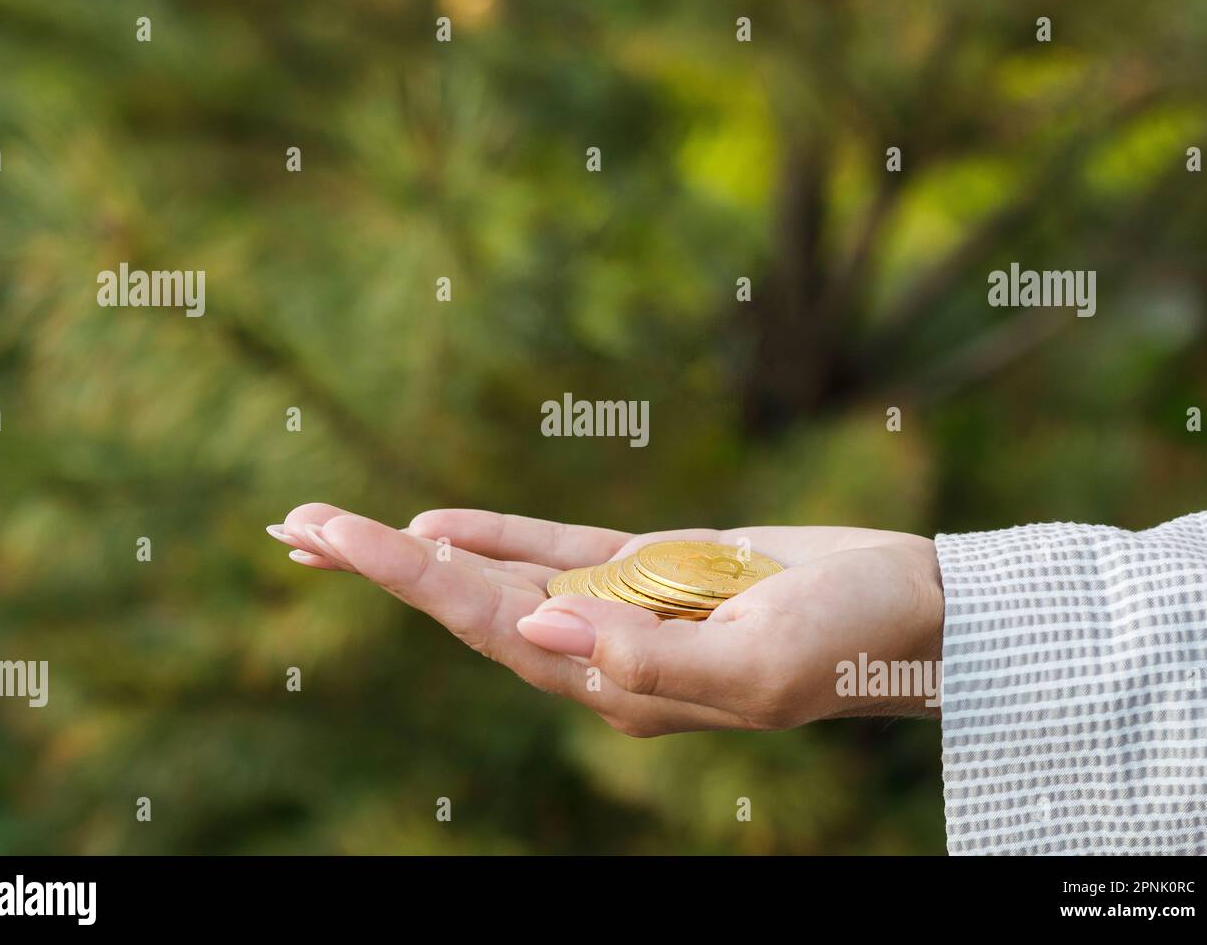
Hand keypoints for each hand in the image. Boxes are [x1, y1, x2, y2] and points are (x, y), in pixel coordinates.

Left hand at [266, 504, 944, 735]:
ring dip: (418, 553)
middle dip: (380, 566)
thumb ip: (646, 659)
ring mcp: (622, 612)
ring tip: (334, 531)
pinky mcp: (651, 574)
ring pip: (499, 577)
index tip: (329, 533)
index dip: (406, 575)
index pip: (490, 624)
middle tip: (293, 528)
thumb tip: (532, 628)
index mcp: (617, 683)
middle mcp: (602, 654)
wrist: (913, 613)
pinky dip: (496, 536)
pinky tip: (438, 523)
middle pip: (469, 606)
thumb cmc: (854, 640)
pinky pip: (556, 552)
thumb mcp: (761, 663)